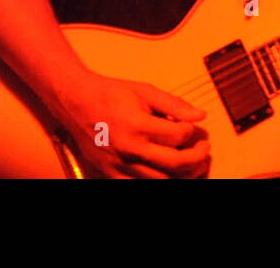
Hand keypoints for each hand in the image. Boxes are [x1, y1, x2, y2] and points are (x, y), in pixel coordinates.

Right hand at [54, 70, 210, 178]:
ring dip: (183, 175)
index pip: (179, 135)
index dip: (193, 131)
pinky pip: (140, 187)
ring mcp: (120, 166)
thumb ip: (174, 104)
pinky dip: (160, 182)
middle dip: (197, 157)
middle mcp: (130, 150)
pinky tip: (168, 173)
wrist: (76, 102)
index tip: (194, 127)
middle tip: (203, 149)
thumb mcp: (144, 91)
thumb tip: (199, 116)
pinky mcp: (112, 175)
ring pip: (162, 182)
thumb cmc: (109, 94)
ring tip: (191, 163)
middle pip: (176, 164)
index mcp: (138, 126)